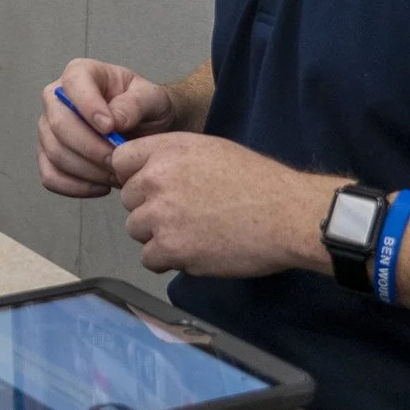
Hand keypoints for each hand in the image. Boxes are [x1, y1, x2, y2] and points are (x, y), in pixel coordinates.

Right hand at [37, 58, 185, 197]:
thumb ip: (136, 104)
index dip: (88, 107)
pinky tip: (102, 187)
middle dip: (92, 148)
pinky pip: (50, 175)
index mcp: (81, 73)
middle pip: (58, 124)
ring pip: (55, 153)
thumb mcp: (153, 98)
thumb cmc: (147, 108)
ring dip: (88, 170)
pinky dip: (76, 187)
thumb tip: (114, 120)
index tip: (111, 128)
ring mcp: (48, 127)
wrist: (148, 129)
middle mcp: (57, 98)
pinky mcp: (48, 155)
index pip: (73, 85)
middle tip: (120, 160)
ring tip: (117, 173)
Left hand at [112, 134, 337, 277]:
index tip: (152, 189)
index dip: (135, 177)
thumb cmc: (258, 182)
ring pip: (136, 230)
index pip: (120, 161)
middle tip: (185, 215)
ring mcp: (162, 215)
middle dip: (150, 209)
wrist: (288, 215)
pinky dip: (169, 259)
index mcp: (166, 150)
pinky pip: (150, 258)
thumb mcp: (210, 150)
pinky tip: (195, 251)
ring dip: (159, 236)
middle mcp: (157, 179)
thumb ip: (171, 158)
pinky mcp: (172, 248)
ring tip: (194, 233)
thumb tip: (145, 173)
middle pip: (129, 200)